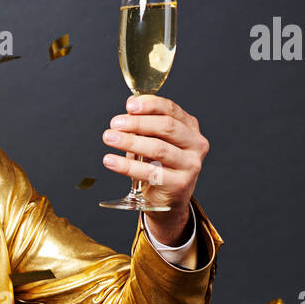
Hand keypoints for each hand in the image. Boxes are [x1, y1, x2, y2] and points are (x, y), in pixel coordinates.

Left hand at [101, 94, 208, 244]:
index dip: (150, 104)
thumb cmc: (159, 164)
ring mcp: (191, 165)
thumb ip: (144, 123)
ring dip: (130, 141)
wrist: (168, 199)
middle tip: (114, 124)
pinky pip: (150, 172)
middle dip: (137, 123)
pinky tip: (110, 160)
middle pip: (166, 127)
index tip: (129, 106)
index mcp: (190, 128)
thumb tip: (131, 105)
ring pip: (158, 148)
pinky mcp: (180, 184)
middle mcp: (195, 144)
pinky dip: (126, 166)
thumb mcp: (153, 140)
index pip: (171, 110)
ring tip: (109, 138)